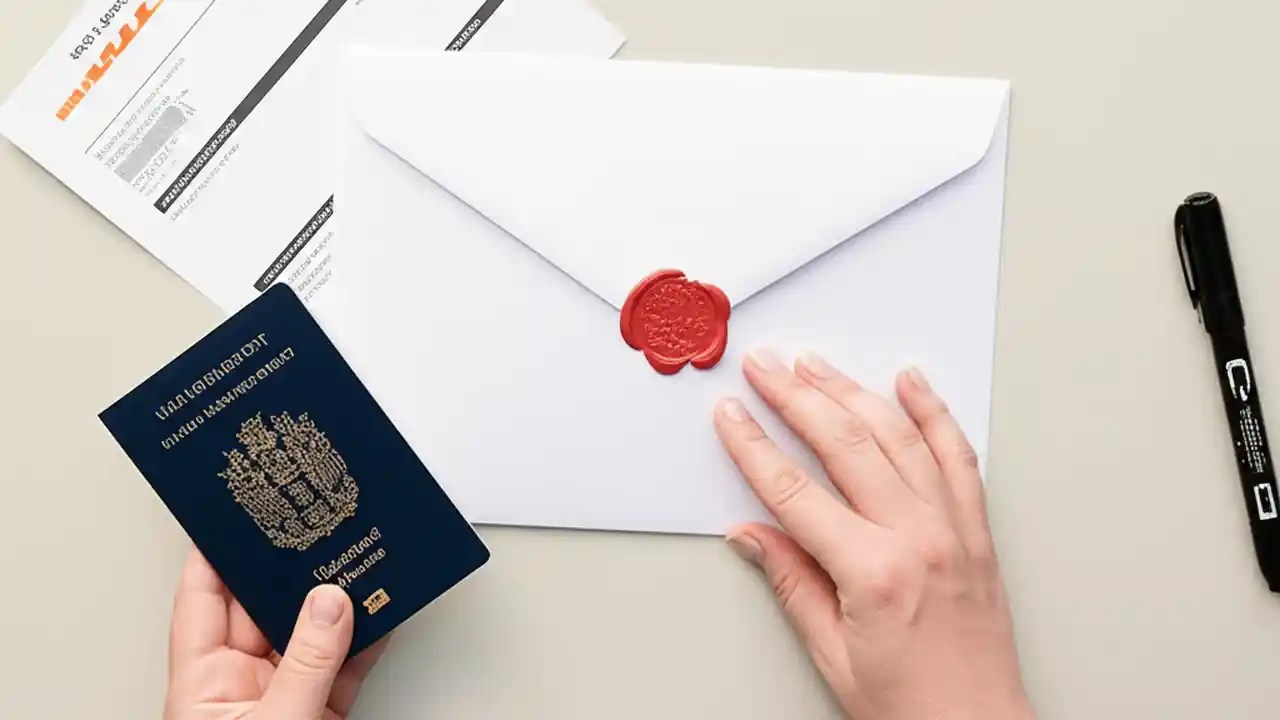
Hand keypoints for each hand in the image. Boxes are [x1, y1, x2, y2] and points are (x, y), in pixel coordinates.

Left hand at [165, 550, 386, 719]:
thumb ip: (306, 667)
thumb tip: (330, 606)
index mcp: (202, 682)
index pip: (202, 599)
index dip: (215, 553)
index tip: (237, 514)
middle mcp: (239, 684)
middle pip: (263, 610)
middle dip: (292, 574)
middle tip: (317, 534)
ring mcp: (282, 698)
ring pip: (310, 635)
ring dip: (337, 607)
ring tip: (361, 571)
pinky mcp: (319, 714)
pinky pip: (344, 666)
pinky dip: (365, 642)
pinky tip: (380, 616)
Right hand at [716, 351, 1032, 719]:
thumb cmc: (911, 708)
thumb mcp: (831, 652)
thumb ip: (791, 582)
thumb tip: (751, 534)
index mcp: (874, 573)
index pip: (795, 492)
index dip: (755, 448)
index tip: (731, 416)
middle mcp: (919, 539)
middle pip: (846, 445)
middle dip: (796, 397)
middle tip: (765, 367)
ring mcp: (954, 529)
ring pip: (900, 437)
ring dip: (854, 392)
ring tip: (818, 364)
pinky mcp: (978, 532)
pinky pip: (958, 456)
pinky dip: (934, 414)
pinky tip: (912, 383)